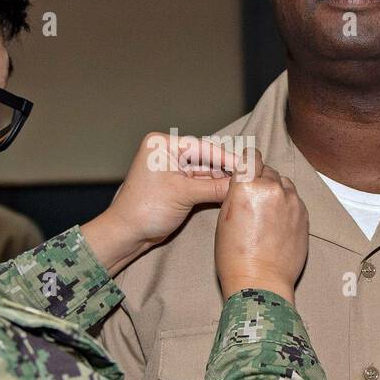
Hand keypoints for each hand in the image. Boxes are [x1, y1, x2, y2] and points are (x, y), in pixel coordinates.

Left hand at [81, 132, 241, 275]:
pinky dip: (214, 189)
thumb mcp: (184, 194)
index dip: (229, 159)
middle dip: (227, 171)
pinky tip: (230, 193)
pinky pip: (201, 183)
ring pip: (206, 172)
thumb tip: (243, 183)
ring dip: (222, 181)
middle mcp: (167, 152)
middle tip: (251, 179)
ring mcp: (172, 169)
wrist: (127, 234)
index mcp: (163, 144)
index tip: (250, 167)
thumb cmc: (146, 209)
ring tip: (244, 188)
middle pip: (207, 158)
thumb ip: (215, 187)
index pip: (204, 148)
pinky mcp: (177, 185)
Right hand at [215, 151, 308, 302]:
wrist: (261, 280)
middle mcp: (272, 188)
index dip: (247, 163)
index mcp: (247, 186)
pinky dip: (287, 204)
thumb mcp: (224, 218)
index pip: (250, 156)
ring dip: (275, 190)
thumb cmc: (235, 255)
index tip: (246, 170)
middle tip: (254, 199)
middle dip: (260, 179)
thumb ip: (237, 193)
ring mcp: (292, 201)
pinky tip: (278, 222)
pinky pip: (294, 198)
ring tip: (267, 211)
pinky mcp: (304, 213)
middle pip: (267, 169)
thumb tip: (245, 182)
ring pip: (283, 182)